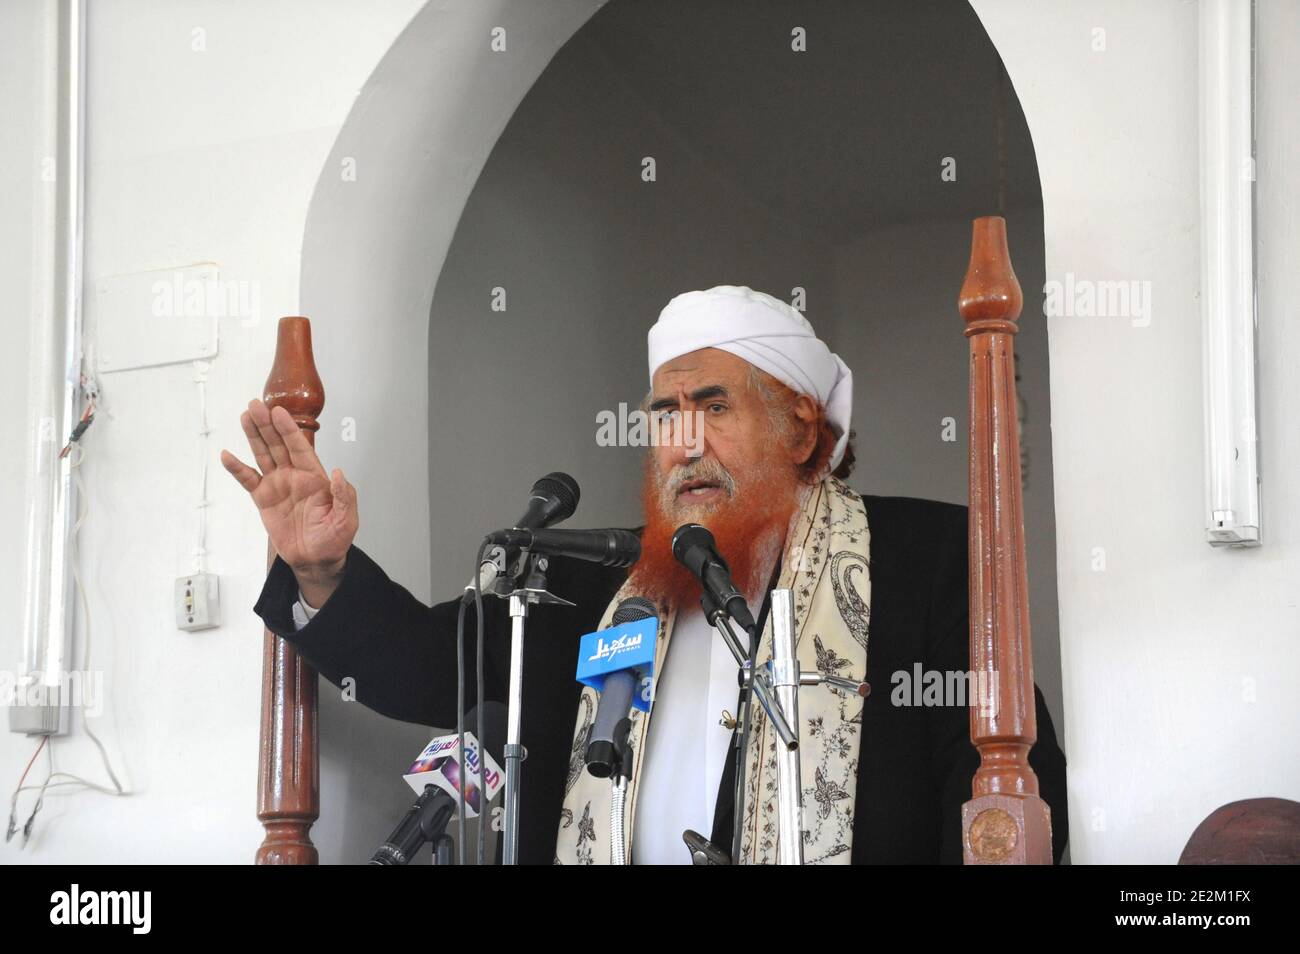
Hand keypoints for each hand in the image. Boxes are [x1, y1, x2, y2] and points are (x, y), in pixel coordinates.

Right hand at [221, 399, 357, 601]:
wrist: (316, 559)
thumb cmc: (334, 538)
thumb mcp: (346, 519)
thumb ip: (344, 496)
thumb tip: (340, 473)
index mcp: (315, 477)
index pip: (300, 447)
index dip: (289, 429)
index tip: (279, 411)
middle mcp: (295, 476)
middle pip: (278, 445)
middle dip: (267, 425)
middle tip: (255, 404)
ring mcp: (278, 485)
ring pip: (263, 455)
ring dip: (253, 436)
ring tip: (244, 416)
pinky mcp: (264, 499)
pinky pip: (248, 480)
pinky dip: (238, 469)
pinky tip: (227, 456)